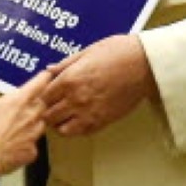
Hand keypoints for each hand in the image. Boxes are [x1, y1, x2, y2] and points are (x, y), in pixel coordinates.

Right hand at [0, 62, 49, 173]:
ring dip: (37, 118)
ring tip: (28, 118)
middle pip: (45, 103)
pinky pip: (35, 142)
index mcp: (21, 100)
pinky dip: (29, 139)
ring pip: (42, 122)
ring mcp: (35, 135)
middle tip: (37, 95)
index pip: (40, 84)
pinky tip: (19, 140)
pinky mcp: (33, 151)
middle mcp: (32, 116)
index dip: (45, 78)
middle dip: (42, 98)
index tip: (48, 74)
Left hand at [42, 34, 157, 135]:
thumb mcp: (85, 53)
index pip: (44, 97)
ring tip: (63, 114)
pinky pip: (83, 132)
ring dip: (60, 123)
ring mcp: (90, 113)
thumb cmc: (116, 53)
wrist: (143, 65)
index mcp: (69, 80)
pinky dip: (77, 128)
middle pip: (50, 116)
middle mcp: (76, 99)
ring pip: (64, 129)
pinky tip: (78, 118)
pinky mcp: (104, 121)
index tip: (45, 93)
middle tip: (52, 105)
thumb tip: (49, 70)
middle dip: (48, 111)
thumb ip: (64, 65)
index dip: (42, 95)